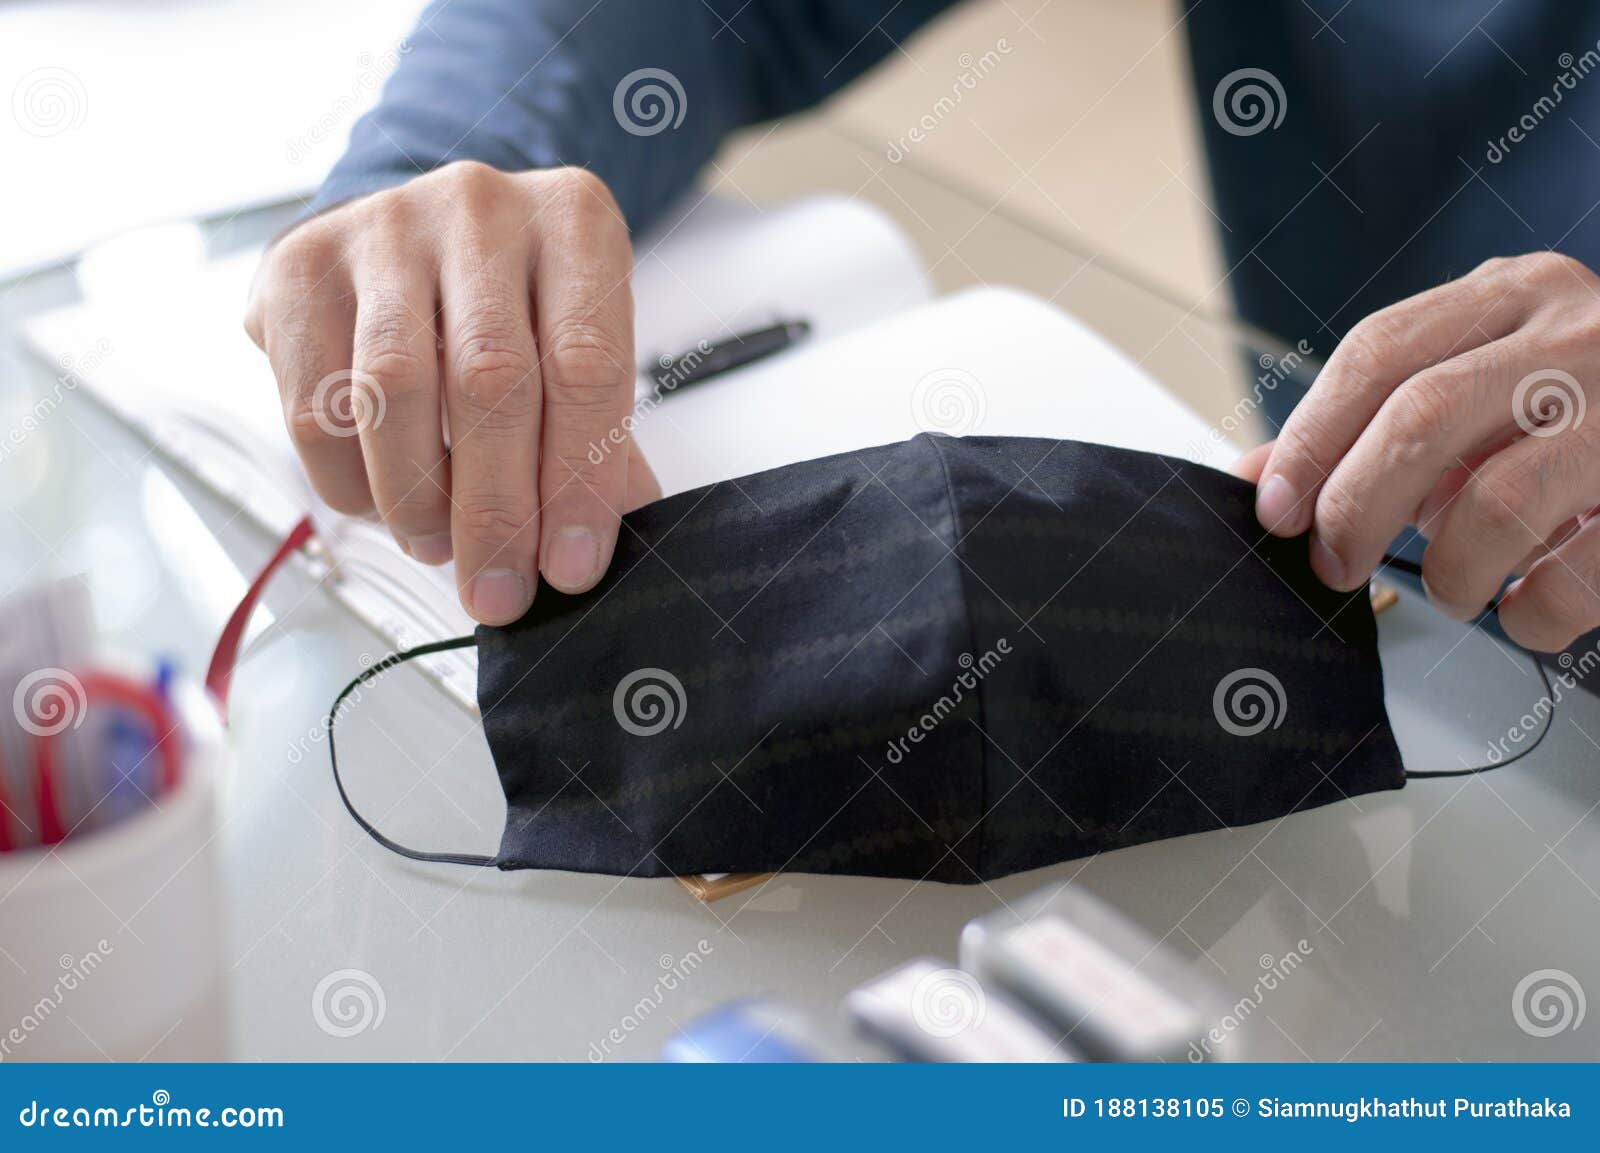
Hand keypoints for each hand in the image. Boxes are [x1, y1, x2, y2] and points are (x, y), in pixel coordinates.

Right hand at [245, 162, 655, 624]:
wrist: (417, 232)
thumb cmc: (514, 304)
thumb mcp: (579, 349)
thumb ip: (600, 445)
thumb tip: (601, 553)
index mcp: (575, 223)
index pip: (585, 366)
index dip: (577, 484)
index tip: (570, 567)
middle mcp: (481, 207)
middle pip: (490, 381)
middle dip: (496, 512)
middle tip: (499, 590)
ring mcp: (384, 226)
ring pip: (393, 391)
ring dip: (418, 500)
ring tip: (439, 546)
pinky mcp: (301, 266)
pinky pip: (319, 403)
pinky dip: (350, 482)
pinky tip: (383, 505)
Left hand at [1247, 252, 1599, 651]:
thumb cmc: (1581, 404)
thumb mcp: (1480, 379)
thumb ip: (1374, 419)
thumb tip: (1261, 480)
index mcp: (1513, 296)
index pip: (1378, 353)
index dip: (1309, 438)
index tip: (1275, 508)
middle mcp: (1576, 336)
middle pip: (1423, 417)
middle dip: (1355, 508)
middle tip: (1336, 564)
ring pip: (1499, 501)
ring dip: (1448, 569)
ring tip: (1450, 588)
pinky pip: (1581, 571)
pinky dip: (1532, 611)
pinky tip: (1525, 609)